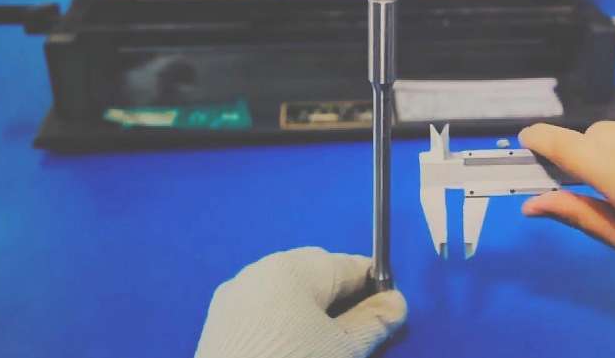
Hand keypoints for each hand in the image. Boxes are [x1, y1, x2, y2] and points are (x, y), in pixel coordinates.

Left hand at [195, 247, 406, 357]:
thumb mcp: (344, 349)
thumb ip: (375, 321)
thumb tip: (396, 302)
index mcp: (292, 267)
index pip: (349, 264)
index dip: (375, 287)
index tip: (388, 313)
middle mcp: (260, 270)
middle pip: (316, 274)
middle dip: (342, 299)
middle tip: (355, 336)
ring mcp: (234, 296)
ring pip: (287, 292)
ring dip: (311, 312)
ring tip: (323, 346)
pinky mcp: (218, 322)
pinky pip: (263, 310)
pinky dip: (283, 323)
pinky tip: (291, 350)